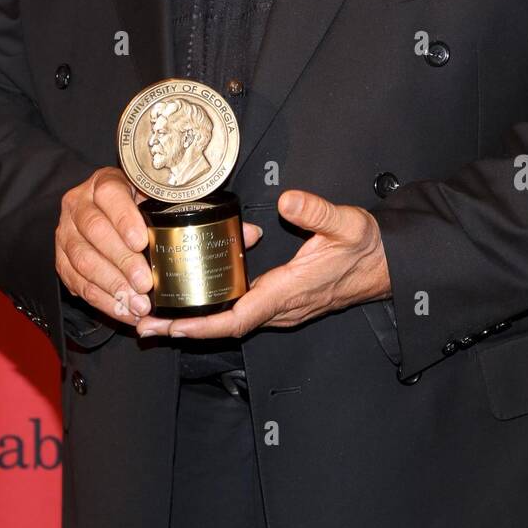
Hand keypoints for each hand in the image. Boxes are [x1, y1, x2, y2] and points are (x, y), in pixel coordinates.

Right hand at [55, 166, 262, 325]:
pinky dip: (100, 299)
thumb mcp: (164, 202)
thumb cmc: (139, 207)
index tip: (142, 241)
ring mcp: (66, 233)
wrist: (99, 212)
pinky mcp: (62, 259)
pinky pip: (76, 282)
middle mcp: (80, 204)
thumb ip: (203, 216)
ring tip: (137, 304)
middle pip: (94, 231)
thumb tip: (250, 234)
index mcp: (106, 182)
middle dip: (120, 261)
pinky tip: (122, 310)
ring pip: (83, 259)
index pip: (110, 196)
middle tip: (145, 284)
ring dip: (111, 284)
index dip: (124, 219)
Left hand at [135, 189, 390, 339]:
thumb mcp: (347, 223)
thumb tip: (286, 201)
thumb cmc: (365, 247)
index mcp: (290, 290)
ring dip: (195, 322)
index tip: (172, 325)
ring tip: (156, 314)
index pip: (239, 317)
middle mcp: (282, 308)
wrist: (384, 265)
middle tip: (142, 320)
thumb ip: (317, 211)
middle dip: (184, 327)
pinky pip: (241, 314)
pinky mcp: (281, 303)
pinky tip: (194, 301)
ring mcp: (282, 309)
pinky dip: (213, 314)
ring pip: (231, 323)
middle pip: (225, 327)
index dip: (203, 325)